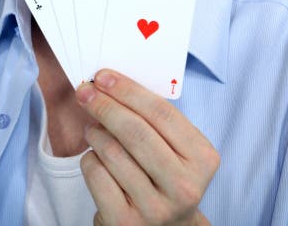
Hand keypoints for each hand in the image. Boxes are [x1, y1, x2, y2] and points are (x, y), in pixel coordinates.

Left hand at [76, 70, 218, 225]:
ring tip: (93, 129)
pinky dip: (89, 159)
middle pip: (135, 131)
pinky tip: (96, 158)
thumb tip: (110, 84)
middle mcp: (184, 187)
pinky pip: (96, 174)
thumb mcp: (175, 150)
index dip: (128, 90)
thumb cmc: (164, 176)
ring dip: (94, 133)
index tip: (103, 76)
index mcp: (202, 159)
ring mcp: (155, 208)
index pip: (162, 113)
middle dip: (105, 105)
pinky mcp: (124, 221)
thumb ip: (154, 119)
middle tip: (85, 91)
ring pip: (111, 152)